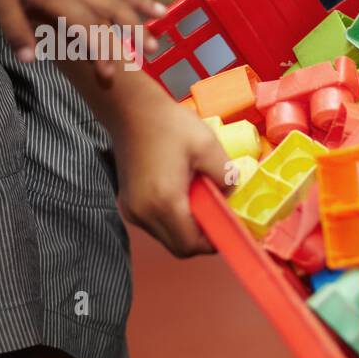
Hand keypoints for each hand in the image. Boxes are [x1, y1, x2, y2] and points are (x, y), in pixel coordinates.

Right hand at [110, 91, 229, 257]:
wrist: (131, 110)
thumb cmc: (169, 124)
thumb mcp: (209, 146)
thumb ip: (226, 176)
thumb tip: (230, 196)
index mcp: (165, 201)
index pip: (191, 245)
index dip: (213, 241)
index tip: (227, 225)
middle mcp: (144, 212)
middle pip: (179, 247)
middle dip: (202, 238)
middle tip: (216, 214)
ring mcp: (132, 210)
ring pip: (167, 238)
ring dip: (186, 229)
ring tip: (199, 200)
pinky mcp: (128, 204)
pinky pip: (155, 225)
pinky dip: (172, 220)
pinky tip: (182, 196)